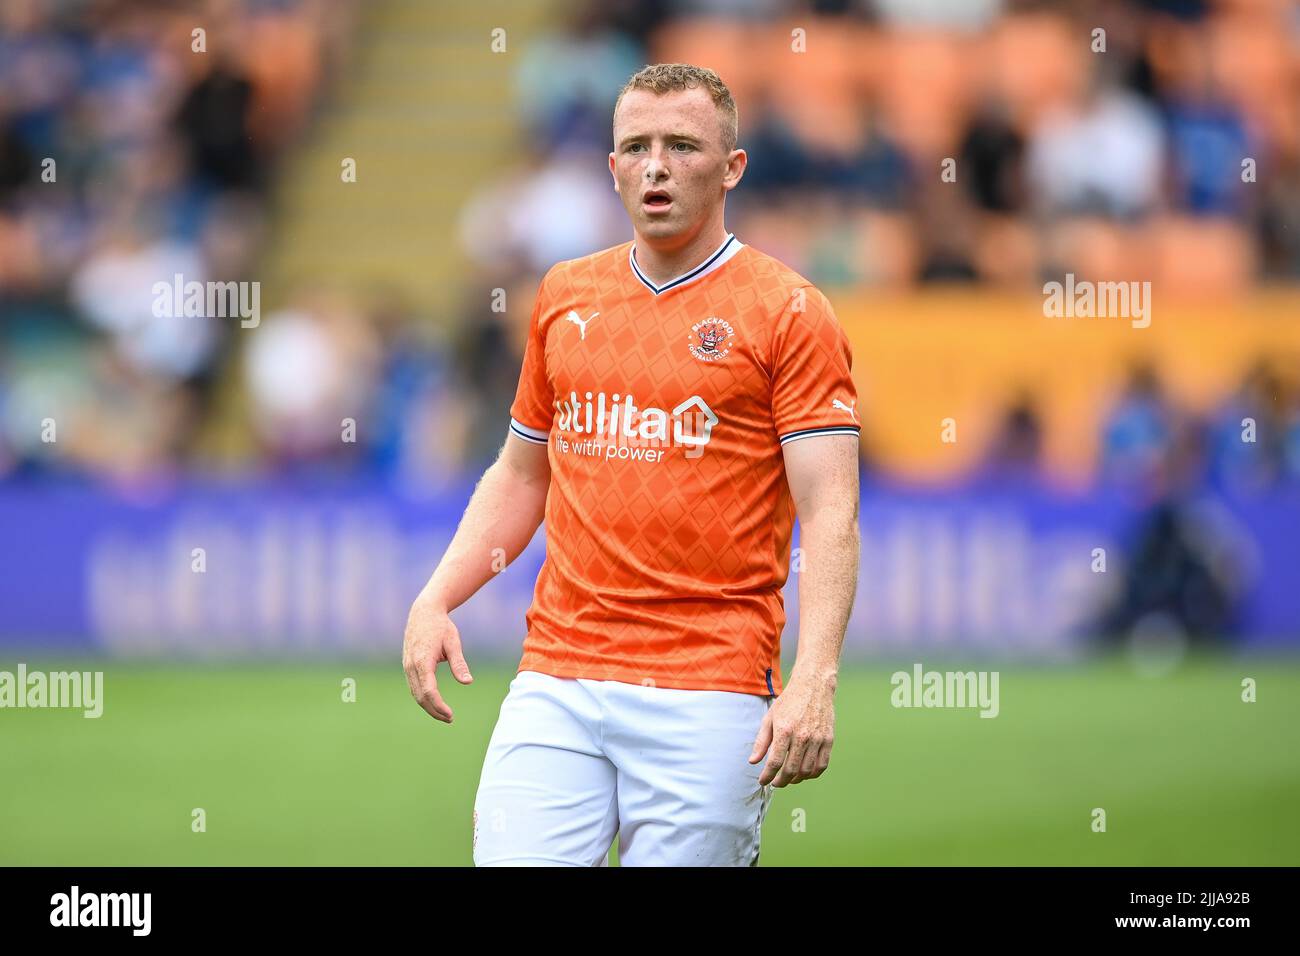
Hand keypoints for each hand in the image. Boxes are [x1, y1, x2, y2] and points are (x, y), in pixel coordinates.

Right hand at [402, 597, 472, 722]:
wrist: (423, 612)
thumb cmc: (441, 626)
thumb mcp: (453, 643)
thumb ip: (459, 663)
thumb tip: (468, 682)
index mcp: (422, 661)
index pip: (428, 691)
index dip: (438, 706)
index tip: (450, 715)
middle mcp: (411, 666)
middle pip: (420, 697)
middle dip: (434, 711)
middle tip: (450, 719)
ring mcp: (407, 666)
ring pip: (415, 693)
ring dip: (428, 706)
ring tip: (444, 715)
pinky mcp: (408, 666)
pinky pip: (413, 687)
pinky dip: (423, 697)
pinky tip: (434, 702)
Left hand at [748, 670, 835, 786]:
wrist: (813, 686)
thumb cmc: (789, 702)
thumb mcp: (770, 718)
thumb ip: (761, 741)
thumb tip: (753, 762)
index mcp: (784, 730)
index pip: (774, 762)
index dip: (767, 776)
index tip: (763, 781)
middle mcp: (802, 736)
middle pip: (791, 770)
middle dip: (781, 781)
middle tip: (775, 782)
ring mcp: (817, 739)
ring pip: (807, 771)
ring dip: (796, 779)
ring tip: (789, 778)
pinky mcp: (828, 740)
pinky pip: (821, 765)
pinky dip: (812, 774)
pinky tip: (804, 773)